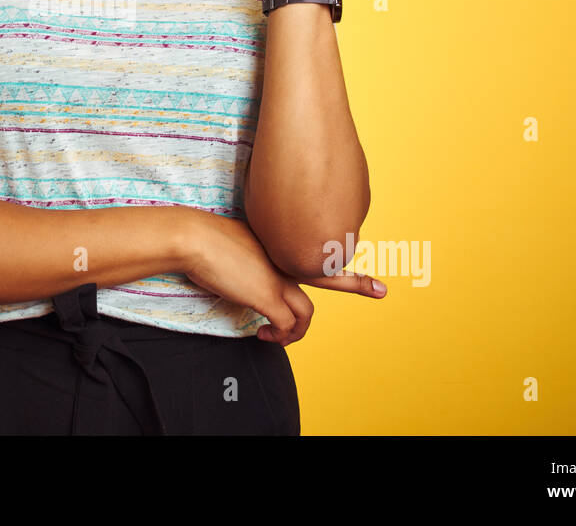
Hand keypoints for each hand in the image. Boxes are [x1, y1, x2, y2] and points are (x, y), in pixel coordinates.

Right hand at [183, 212, 386, 345]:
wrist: (194, 237)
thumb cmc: (203, 239)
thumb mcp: (234, 244)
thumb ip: (249, 258)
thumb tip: (242, 272)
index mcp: (278, 245)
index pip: (313, 252)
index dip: (337, 261)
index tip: (356, 262)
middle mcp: (285, 261)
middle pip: (328, 276)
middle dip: (357, 284)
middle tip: (381, 290)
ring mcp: (279, 278)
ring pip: (305, 313)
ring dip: (295, 332)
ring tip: (276, 337)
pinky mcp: (268, 296)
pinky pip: (284, 325)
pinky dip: (279, 336)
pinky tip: (263, 336)